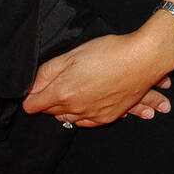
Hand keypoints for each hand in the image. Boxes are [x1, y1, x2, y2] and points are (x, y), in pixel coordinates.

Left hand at [22, 22, 173, 127]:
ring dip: (67, 107)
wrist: (143, 59)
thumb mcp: (72, 54)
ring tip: (77, 88)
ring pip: (68, 118)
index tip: (36, 87)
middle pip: (50, 111)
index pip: (32, 106)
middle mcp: (75, 108)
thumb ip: (47, 72)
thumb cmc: (109, 51)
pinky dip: (83, 114)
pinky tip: (88, 100)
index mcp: (62, 92)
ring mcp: (92, 115)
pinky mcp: (107, 117)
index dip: (32, 95)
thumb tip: (30, 87)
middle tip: (60, 81)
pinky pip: (86, 122)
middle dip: (49, 99)